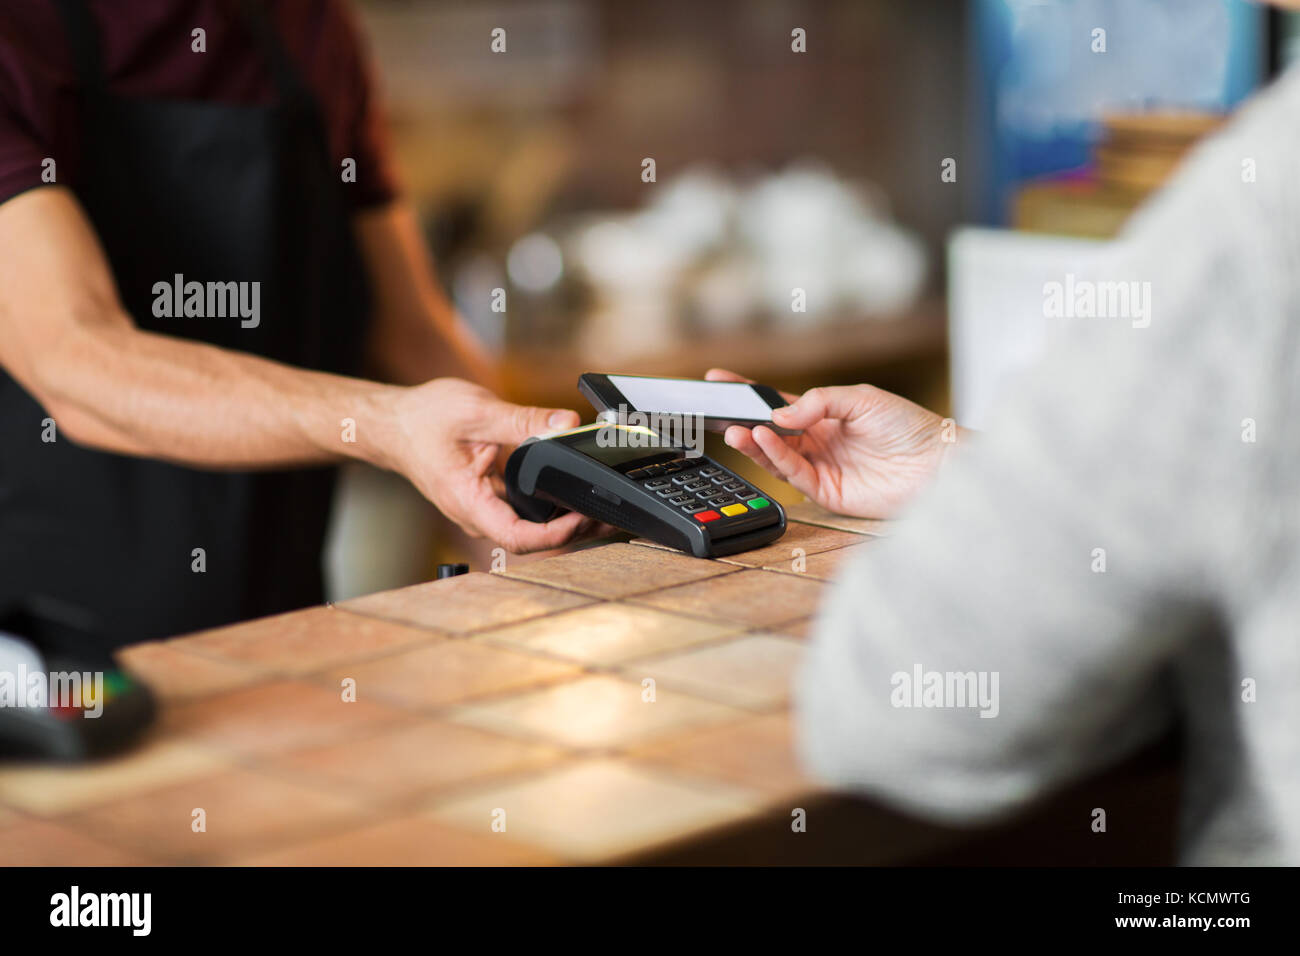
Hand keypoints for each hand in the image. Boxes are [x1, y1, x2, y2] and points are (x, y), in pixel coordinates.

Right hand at [377, 378, 590, 552]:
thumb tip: (566, 423)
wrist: (393, 424)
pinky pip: (523, 510)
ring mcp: (482, 508)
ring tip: (599, 507)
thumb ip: (524, 420)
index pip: (517, 537)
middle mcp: (475, 513)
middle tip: (607, 514)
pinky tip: (572, 493)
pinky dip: (549, 505)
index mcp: (468, 501)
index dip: (555, 535)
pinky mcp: (488, 497)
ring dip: (564, 521)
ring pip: (529, 527)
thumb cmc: (421, 420)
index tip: (581, 517)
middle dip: (571, 531)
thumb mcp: (476, 412)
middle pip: (530, 538)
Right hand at [706, 369, 962, 518]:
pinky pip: (793, 474)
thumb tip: (779, 414)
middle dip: (744, 423)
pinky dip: (776, 457)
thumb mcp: (861, 399)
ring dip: (755, 443)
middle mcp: (819, 442)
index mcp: (826, 415)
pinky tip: (765, 441)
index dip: (749, 394)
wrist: (937, 464)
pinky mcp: (827, 492)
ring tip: (738, 431)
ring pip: (777, 456)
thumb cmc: (909, 427)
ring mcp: (821, 467)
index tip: (720, 380)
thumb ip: (818, 402)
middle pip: (771, 433)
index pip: (779, 403)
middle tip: (721, 415)